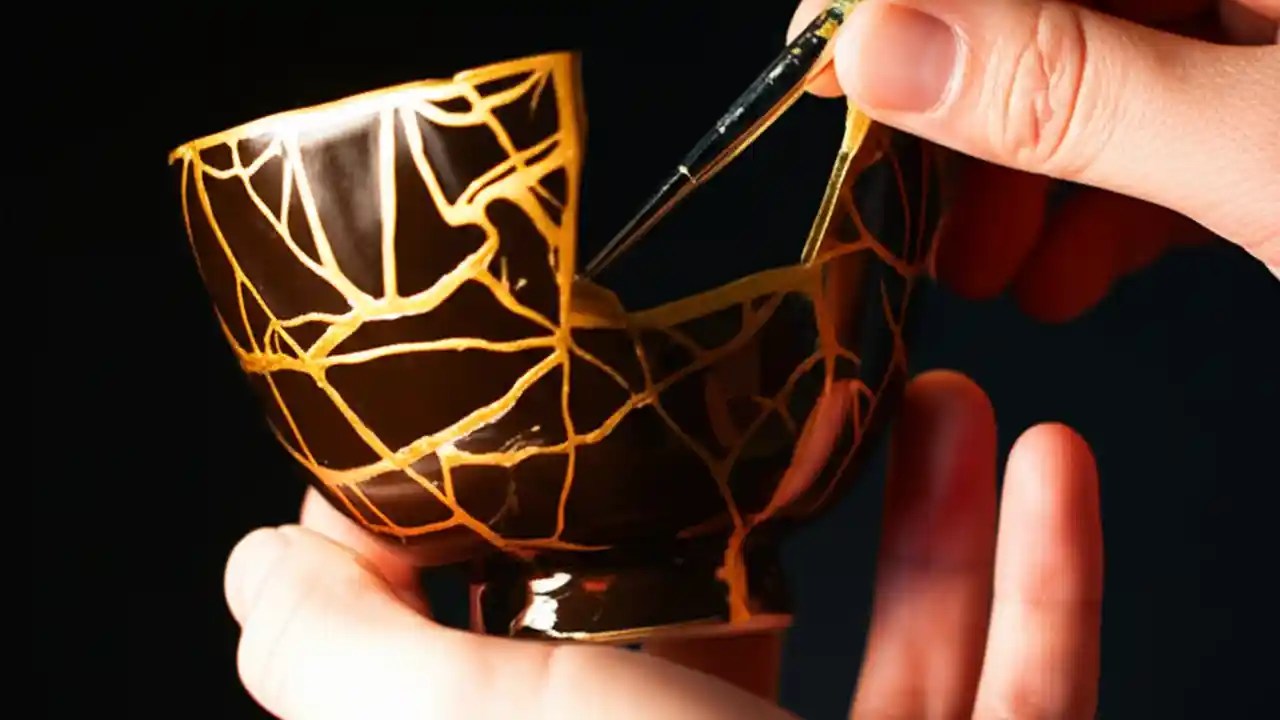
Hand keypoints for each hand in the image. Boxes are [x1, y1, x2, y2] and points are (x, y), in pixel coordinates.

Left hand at [223, 371, 1102, 718]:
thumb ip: (342, 663)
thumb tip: (256, 568)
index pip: (517, 649)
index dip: (527, 524)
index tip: (553, 400)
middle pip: (722, 638)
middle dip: (761, 500)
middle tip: (777, 378)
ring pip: (897, 655)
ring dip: (925, 516)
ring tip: (934, 388)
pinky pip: (1028, 689)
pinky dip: (1044, 583)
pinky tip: (1050, 463)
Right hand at [793, 0, 1278, 320]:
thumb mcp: (1254, 145)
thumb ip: (1066, 87)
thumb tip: (878, 46)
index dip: (898, 1)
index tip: (821, 76)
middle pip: (1047, 15)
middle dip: (965, 120)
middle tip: (900, 205)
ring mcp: (1259, 42)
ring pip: (1095, 82)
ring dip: (1018, 186)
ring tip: (985, 274)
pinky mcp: (1268, 120)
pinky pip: (1160, 136)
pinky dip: (1100, 211)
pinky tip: (1069, 276)